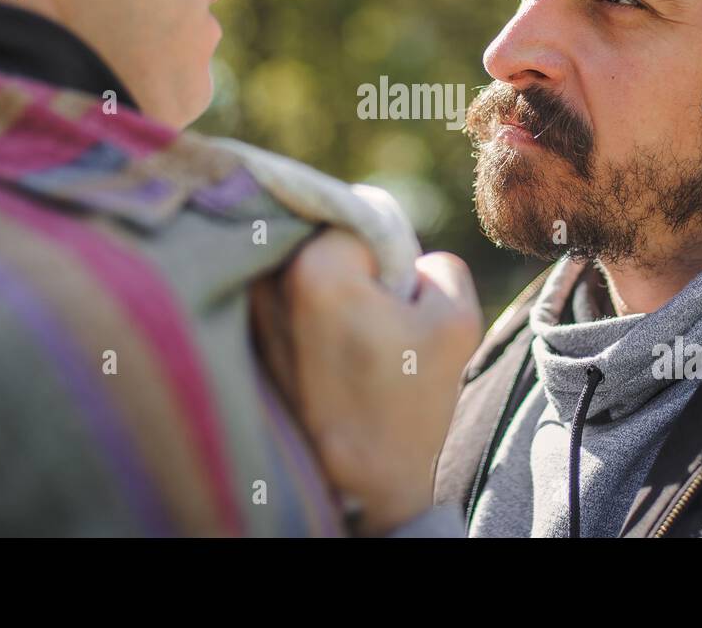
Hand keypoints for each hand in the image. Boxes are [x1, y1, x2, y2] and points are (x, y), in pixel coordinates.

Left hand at [252, 230, 481, 535]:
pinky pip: (285, 306)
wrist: (363, 485)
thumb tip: (403, 258)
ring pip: (303, 274)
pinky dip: (308, 322)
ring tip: (354, 351)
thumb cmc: (411, 402)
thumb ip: (436, 260)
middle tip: (379, 325)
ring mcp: (250, 315)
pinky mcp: (245, 344)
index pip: (359, 218)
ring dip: (329, 296)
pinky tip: (331, 365)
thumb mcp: (456, 317)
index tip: (397, 299)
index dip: (389, 254)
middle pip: (325, 242)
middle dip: (356, 272)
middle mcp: (268, 282)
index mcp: (316, 266)